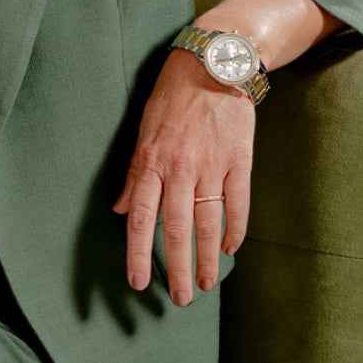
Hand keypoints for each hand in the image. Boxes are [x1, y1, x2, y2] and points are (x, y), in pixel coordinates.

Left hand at [113, 52, 257, 304]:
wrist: (214, 64)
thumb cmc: (172, 97)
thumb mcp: (142, 132)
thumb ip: (134, 174)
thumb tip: (122, 211)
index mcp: (152, 163)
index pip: (142, 219)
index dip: (140, 253)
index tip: (139, 283)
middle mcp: (181, 169)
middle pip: (177, 230)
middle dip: (178, 269)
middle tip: (180, 298)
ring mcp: (213, 166)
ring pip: (209, 223)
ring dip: (208, 258)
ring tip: (206, 284)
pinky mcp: (240, 160)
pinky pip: (239, 203)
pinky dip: (235, 228)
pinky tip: (231, 249)